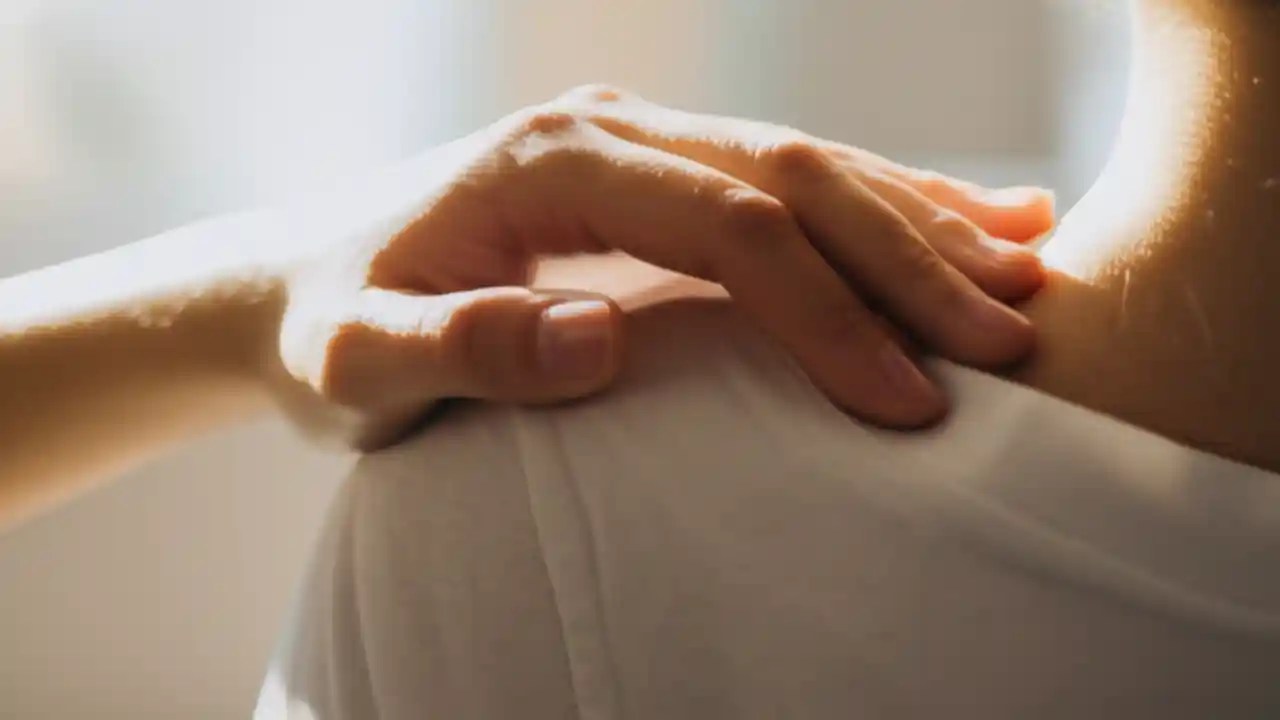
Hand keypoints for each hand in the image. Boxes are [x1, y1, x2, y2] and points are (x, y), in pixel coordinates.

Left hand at [270, 85, 1053, 448]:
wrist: (301, 277)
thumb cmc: (330, 327)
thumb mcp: (356, 362)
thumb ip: (461, 348)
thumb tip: (600, 338)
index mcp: (550, 164)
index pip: (727, 226)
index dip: (825, 310)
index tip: (904, 398)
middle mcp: (612, 130)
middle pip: (794, 178)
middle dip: (906, 262)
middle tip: (1006, 344)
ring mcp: (645, 139)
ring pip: (814, 164)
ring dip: (921, 224)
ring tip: (1026, 284)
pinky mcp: (663, 167)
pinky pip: (796, 175)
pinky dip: (891, 199)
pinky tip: (978, 218)